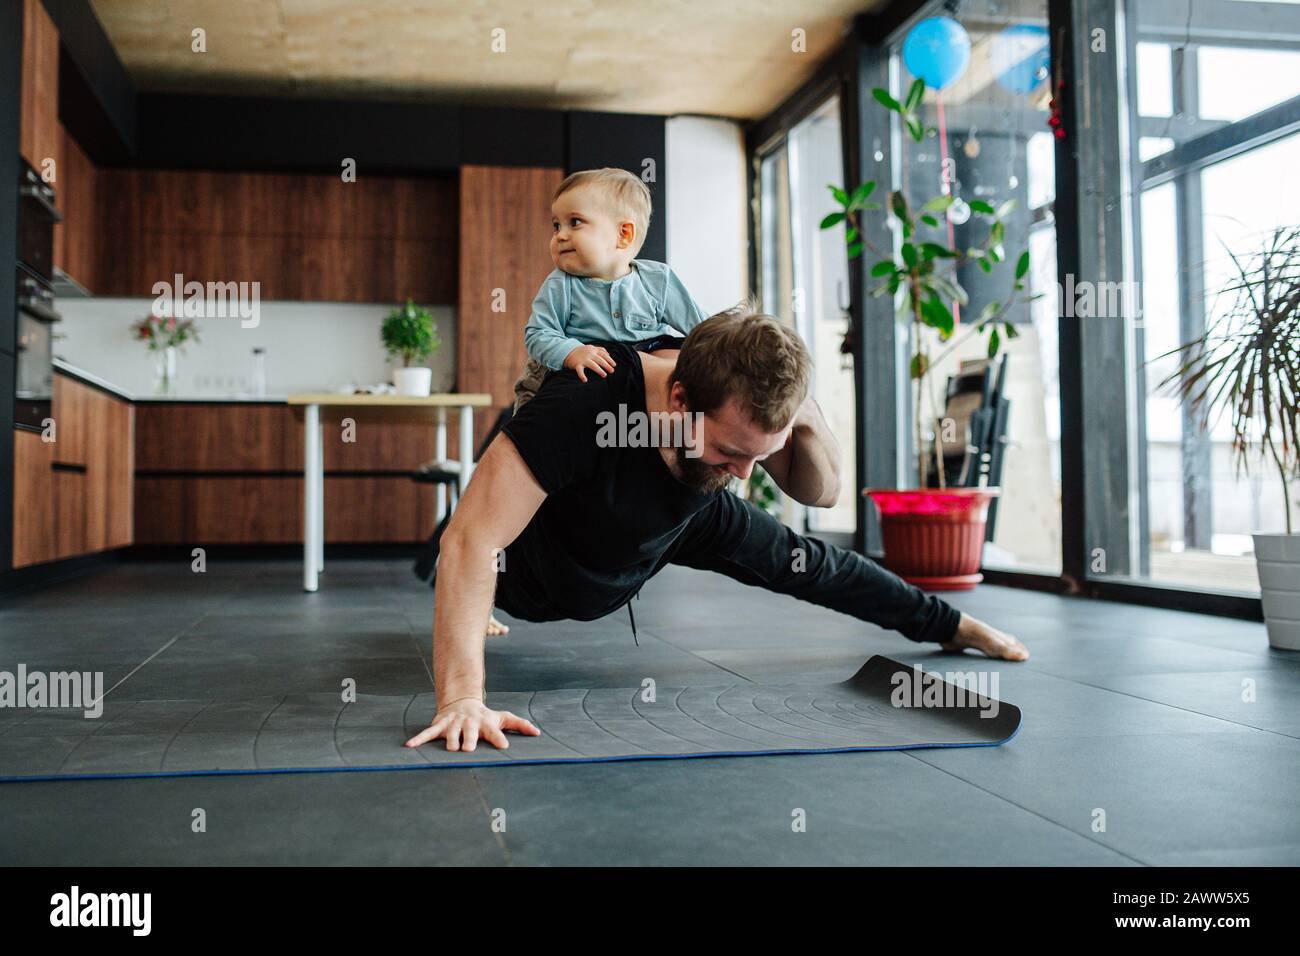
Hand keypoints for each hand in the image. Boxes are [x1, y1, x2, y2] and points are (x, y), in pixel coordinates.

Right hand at [404, 697, 540, 751]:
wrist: (462, 703)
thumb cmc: (485, 716)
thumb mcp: (502, 717)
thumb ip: (519, 725)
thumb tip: (537, 733)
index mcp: (485, 723)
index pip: (494, 731)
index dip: (499, 738)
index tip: (504, 746)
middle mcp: (469, 723)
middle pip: (470, 732)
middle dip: (469, 739)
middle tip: (469, 748)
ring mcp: (454, 723)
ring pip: (451, 733)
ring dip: (450, 740)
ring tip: (450, 748)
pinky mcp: (439, 725)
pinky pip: (428, 733)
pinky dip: (419, 739)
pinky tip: (410, 747)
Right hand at [563, 344, 615, 381]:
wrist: (568, 351)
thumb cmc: (582, 351)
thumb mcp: (591, 347)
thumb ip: (600, 349)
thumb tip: (609, 355)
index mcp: (593, 350)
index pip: (603, 354)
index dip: (610, 360)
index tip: (614, 365)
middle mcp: (589, 354)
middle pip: (600, 360)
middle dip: (607, 365)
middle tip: (612, 371)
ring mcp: (583, 359)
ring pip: (593, 365)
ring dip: (599, 370)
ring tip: (604, 375)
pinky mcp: (577, 364)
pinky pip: (580, 371)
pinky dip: (582, 376)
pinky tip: (585, 380)